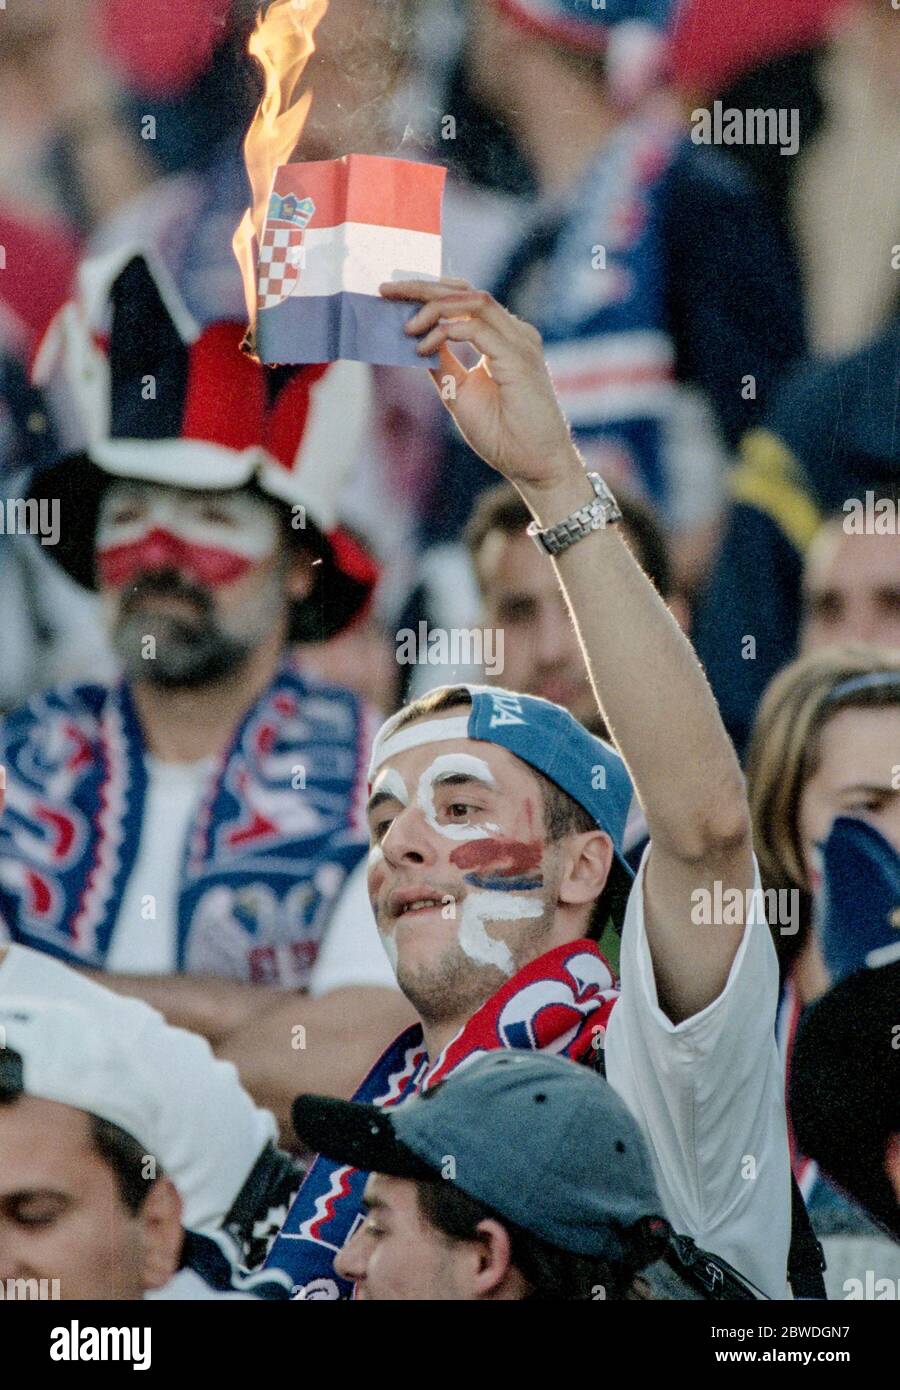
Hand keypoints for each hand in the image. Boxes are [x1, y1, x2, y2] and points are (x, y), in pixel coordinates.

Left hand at [379, 277, 580, 493]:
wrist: (532, 464)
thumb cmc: (502, 434)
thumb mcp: (458, 391)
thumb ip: (442, 363)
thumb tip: (414, 342)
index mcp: (503, 339)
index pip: (464, 299)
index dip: (429, 291)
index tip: (394, 294)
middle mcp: (513, 333)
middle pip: (466, 291)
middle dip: (423, 287)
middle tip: (387, 290)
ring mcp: (519, 342)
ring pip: (472, 301)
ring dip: (432, 306)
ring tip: (405, 324)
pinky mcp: (518, 357)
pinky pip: (476, 328)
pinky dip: (445, 332)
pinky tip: (424, 346)